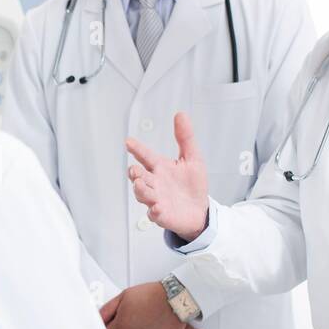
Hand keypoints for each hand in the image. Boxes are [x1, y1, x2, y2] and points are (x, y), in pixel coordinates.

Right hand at [126, 112, 209, 241]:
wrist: (200, 210)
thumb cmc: (192, 185)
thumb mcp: (193, 158)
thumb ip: (185, 137)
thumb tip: (180, 114)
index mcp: (160, 168)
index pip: (146, 156)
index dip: (137, 149)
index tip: (129, 142)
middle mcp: (154, 182)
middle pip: (138, 176)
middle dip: (134, 173)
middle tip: (134, 169)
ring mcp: (156, 199)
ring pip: (142, 194)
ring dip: (140, 190)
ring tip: (140, 184)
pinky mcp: (161, 214)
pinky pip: (154, 213)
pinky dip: (154, 211)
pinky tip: (157, 207)